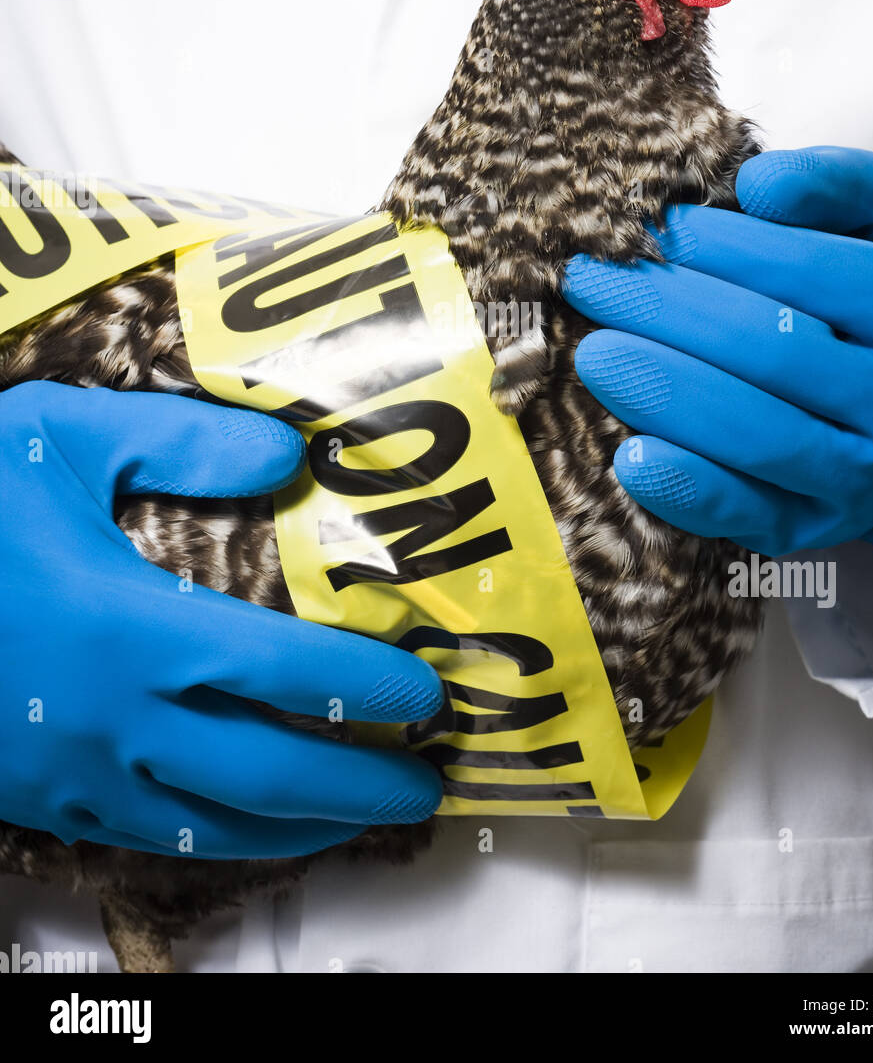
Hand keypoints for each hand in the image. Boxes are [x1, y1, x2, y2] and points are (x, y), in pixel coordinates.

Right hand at [0, 381, 442, 857]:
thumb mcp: (62, 438)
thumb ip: (185, 443)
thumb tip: (284, 454)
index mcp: (135, 630)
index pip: (290, 675)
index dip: (370, 690)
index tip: (425, 696)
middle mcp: (117, 720)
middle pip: (269, 779)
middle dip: (357, 789)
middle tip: (420, 788)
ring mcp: (74, 775)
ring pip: (210, 832)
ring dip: (297, 832)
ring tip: (352, 822)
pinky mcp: (38, 800)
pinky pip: (142, 840)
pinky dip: (211, 842)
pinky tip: (237, 828)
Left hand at [563, 147, 872, 573]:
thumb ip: (836, 182)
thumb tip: (755, 184)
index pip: (810, 271)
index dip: (722, 246)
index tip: (657, 228)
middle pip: (771, 350)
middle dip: (666, 311)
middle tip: (591, 281)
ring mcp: (861, 475)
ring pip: (756, 435)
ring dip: (664, 394)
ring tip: (594, 353)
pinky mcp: (816, 527)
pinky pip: (747, 514)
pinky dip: (687, 490)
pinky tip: (631, 457)